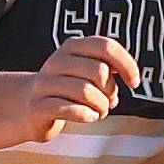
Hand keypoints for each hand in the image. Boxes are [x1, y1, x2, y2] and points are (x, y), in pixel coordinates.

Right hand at [23, 36, 140, 141]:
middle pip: (99, 71)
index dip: (126, 64)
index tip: (134, 83)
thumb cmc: (70, 89)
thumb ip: (110, 69)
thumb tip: (130, 77)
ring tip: (99, 111)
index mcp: (73, 46)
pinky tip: (89, 117)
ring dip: (101, 107)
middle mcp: (57, 60)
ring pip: (86, 92)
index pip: (106, 46)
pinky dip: (87, 115)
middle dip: (111, 91)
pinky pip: (71, 109)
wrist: (29, 107)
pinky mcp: (37, 106)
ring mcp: (45, 83)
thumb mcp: (89, 72)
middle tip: (109, 102)